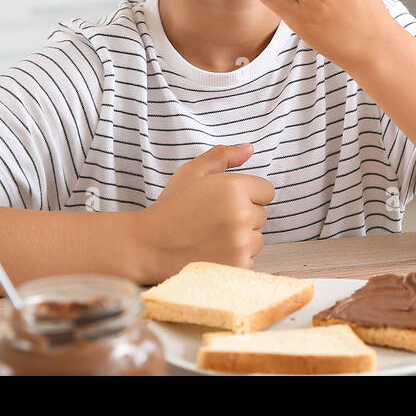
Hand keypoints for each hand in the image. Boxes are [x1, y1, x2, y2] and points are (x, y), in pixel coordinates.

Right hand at [134, 143, 272, 279]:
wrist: (149, 246)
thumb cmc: (171, 207)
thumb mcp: (192, 172)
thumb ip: (223, 156)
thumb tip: (250, 148)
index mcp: (235, 188)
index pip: (266, 191)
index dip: (247, 195)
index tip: (225, 202)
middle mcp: (242, 214)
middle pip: (262, 216)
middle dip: (243, 217)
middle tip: (213, 220)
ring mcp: (241, 243)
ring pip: (257, 239)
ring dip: (241, 239)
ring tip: (211, 238)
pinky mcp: (237, 266)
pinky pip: (250, 261)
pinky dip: (235, 260)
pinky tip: (212, 254)